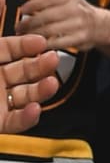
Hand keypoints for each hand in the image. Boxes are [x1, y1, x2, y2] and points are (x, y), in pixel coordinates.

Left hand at [0, 0, 60, 133]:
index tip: (40, 41)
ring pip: (24, 95)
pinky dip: (28, 118)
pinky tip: (34, 110)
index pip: (5, 48)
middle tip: (51, 59)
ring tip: (50, 84)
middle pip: (21, 71)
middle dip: (39, 65)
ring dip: (41, 90)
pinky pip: (17, 121)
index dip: (24, 44)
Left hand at [16, 0, 105, 51]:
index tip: (23, 10)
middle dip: (29, 23)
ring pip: (50, 30)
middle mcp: (75, 8)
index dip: (32, 5)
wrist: (102, 25)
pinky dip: (46, 44)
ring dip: (34, 35)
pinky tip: (40, 44)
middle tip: (19, 27)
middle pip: (46, 16)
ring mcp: (79, 24)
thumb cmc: (79, 12)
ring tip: (26, 36)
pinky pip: (58, 42)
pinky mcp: (80, 38)